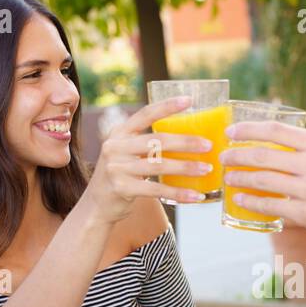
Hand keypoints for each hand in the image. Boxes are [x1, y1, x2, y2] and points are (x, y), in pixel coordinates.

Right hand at [79, 96, 212, 222]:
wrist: (97, 205)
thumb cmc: (122, 176)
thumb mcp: (128, 154)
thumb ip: (148, 145)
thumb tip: (190, 140)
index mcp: (120, 133)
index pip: (145, 113)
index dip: (167, 106)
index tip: (189, 101)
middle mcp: (115, 146)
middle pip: (157, 140)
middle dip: (186, 142)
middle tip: (208, 145)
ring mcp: (117, 167)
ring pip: (159, 165)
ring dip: (186, 168)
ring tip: (207, 169)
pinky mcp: (122, 188)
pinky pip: (157, 189)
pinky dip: (179, 193)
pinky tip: (195, 196)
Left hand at [219, 121, 305, 246]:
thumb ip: (303, 147)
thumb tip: (265, 141)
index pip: (276, 130)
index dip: (249, 129)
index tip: (231, 131)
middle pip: (264, 155)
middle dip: (237, 156)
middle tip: (224, 157)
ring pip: (264, 180)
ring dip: (240, 178)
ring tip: (228, 177)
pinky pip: (271, 205)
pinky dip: (251, 202)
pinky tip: (240, 199)